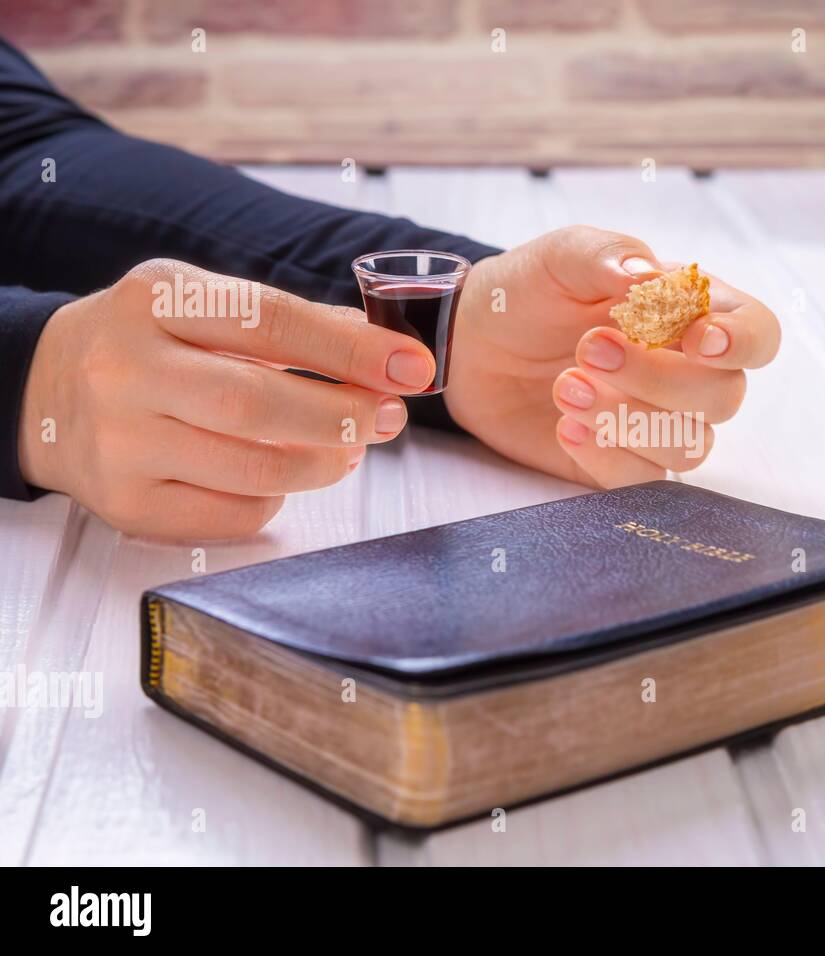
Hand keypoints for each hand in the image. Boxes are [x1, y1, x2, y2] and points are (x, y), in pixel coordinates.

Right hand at [18, 259, 437, 539]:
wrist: (46, 390)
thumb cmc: (152, 343)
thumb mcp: (204, 305)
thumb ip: (291, 322)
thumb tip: (385, 350)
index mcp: (154, 299)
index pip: (269, 321)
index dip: (351, 348)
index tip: (412, 366)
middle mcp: (126, 369)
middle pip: (258, 403)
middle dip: (344, 416)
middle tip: (389, 417)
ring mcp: (120, 443)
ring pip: (254, 468)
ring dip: (324, 462)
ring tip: (350, 448)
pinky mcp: (127, 505)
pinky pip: (234, 514)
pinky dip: (278, 497)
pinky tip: (283, 475)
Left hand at [445, 226, 779, 486]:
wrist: (473, 345)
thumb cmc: (530, 292)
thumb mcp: (562, 257)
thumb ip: (608, 256)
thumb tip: (647, 274)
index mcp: (693, 313)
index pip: (758, 333)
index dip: (742, 342)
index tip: (697, 338)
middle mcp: (689, 371)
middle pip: (725, 396)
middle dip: (660, 378)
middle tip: (588, 349)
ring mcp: (659, 422)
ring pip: (691, 446)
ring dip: (631, 421)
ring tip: (565, 387)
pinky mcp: (624, 462)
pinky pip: (645, 480)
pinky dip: (608, 456)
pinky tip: (565, 426)